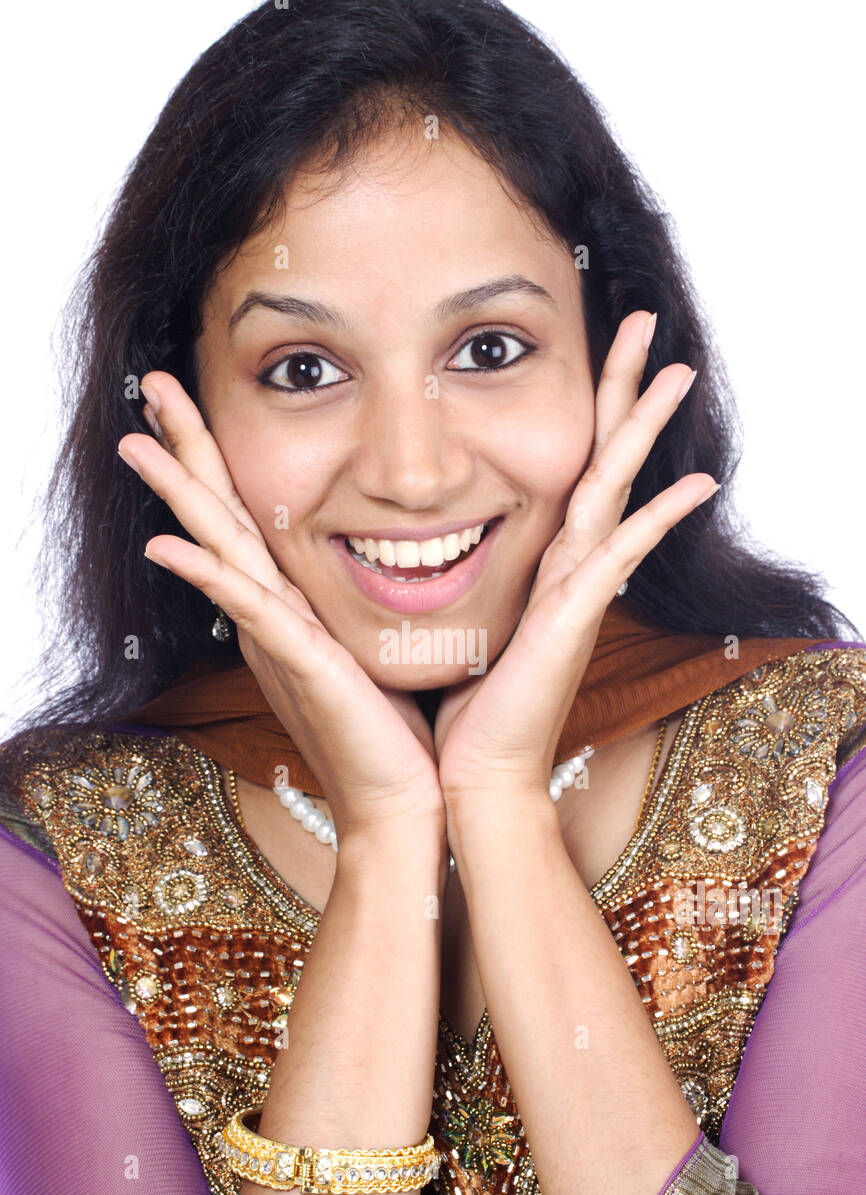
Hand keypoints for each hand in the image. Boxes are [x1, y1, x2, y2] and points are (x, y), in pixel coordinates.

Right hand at [118, 372, 444, 837]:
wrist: (406, 802)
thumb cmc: (397, 730)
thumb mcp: (373, 643)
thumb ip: (354, 601)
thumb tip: (379, 553)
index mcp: (294, 608)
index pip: (249, 517)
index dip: (221, 459)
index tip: (198, 399)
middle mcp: (276, 619)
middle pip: (221, 519)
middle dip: (187, 451)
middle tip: (152, 385)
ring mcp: (282, 643)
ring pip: (222, 553)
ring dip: (180, 497)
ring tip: (136, 443)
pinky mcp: (304, 670)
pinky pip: (252, 615)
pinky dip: (210, 579)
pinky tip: (171, 546)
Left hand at [433, 310, 715, 800]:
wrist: (472, 772)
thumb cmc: (464, 704)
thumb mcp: (457, 617)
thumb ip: (453, 572)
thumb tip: (417, 536)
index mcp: (541, 562)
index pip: (568, 468)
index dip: (585, 409)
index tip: (593, 350)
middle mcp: (567, 568)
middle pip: (601, 460)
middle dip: (623, 391)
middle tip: (647, 324)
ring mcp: (577, 592)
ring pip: (616, 491)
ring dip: (644, 431)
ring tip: (679, 372)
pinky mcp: (573, 621)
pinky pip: (618, 559)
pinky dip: (656, 522)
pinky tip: (695, 486)